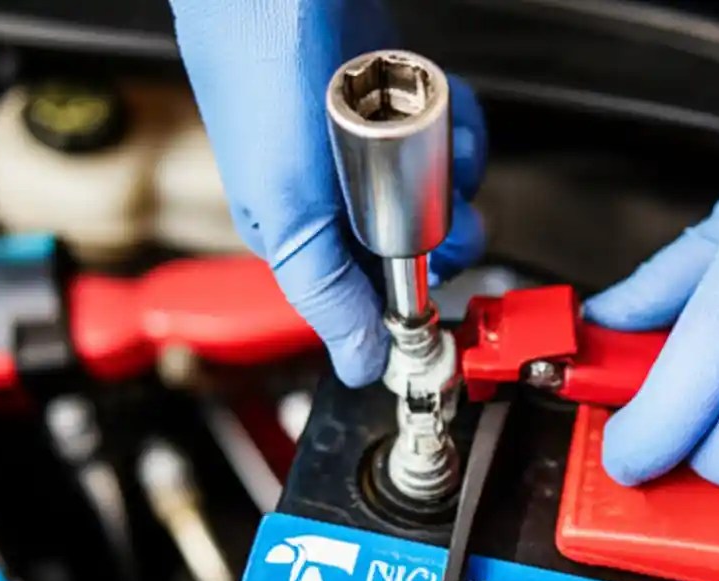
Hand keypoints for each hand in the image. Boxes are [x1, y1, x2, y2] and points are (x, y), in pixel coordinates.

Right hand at [169, 0, 486, 386]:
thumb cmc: (257, 74)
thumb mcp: (286, 211)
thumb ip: (324, 293)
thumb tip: (360, 367)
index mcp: (306, 238)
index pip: (378, 298)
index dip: (415, 300)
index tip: (443, 296)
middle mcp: (344, 199)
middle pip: (430, 244)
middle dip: (446, 222)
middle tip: (433, 196)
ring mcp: (376, 151)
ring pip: (451, 189)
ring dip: (456, 163)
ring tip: (426, 128)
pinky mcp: (403, 106)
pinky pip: (458, 134)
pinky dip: (461, 121)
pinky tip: (436, 98)